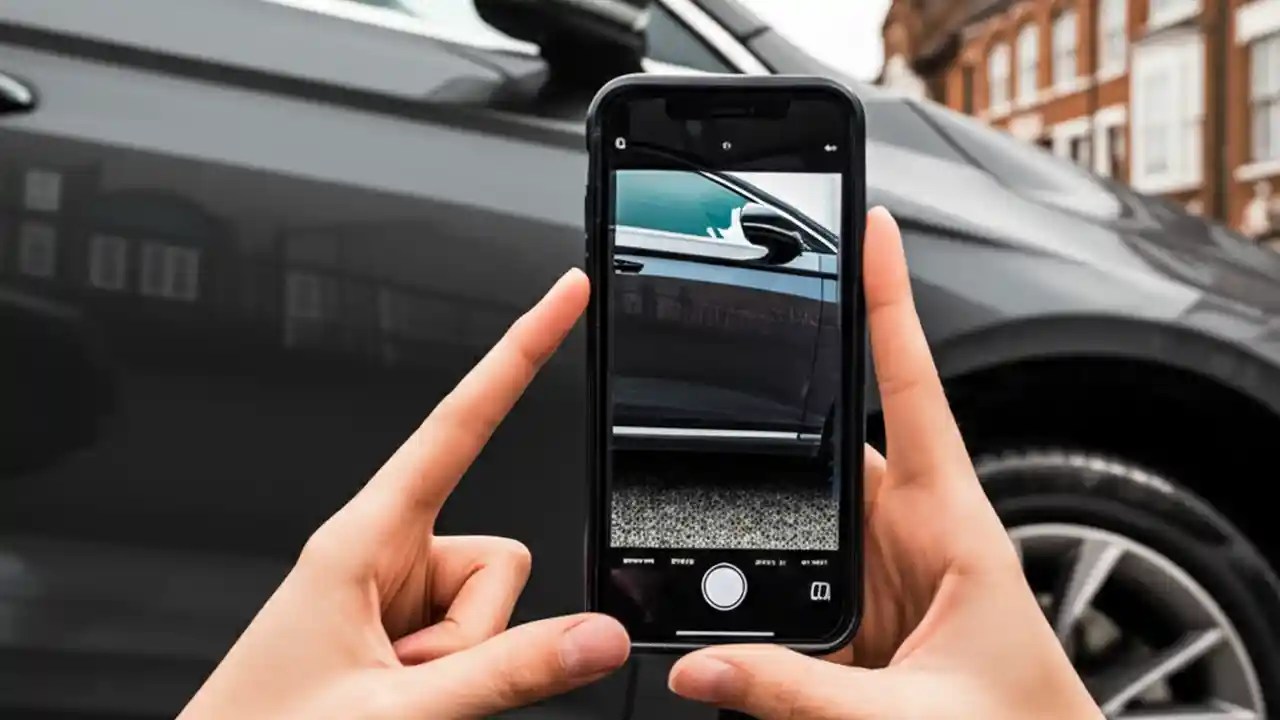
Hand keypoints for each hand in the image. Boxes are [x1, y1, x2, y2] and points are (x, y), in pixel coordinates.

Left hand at [179, 269, 629, 719]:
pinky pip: (473, 634)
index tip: (563, 298)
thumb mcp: (398, 708)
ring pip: (491, 602)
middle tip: (416, 682)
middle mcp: (383, 552)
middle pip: (501, 556)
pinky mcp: (401, 627)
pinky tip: (401, 698)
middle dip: (479, 629)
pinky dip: (454, 673)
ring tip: (397, 695)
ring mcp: (394, 592)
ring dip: (462, 659)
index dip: (521, 353)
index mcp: (363, 537)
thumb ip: (507, 671)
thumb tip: (598, 633)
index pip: (461, 422)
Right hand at [668, 208, 1100, 718]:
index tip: (869, 228)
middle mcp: (916, 528)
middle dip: (778, 429)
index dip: (889, 301)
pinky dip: (760, 573)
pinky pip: (794, 564)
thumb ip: (796, 692)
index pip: (912, 386)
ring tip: (721, 544)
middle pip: (832, 445)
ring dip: (763, 518)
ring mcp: (882, 564)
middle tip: (715, 409)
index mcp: (954, 521)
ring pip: (803, 509)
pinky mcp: (857, 604)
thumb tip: (701, 663)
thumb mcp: (905, 716)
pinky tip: (739, 605)